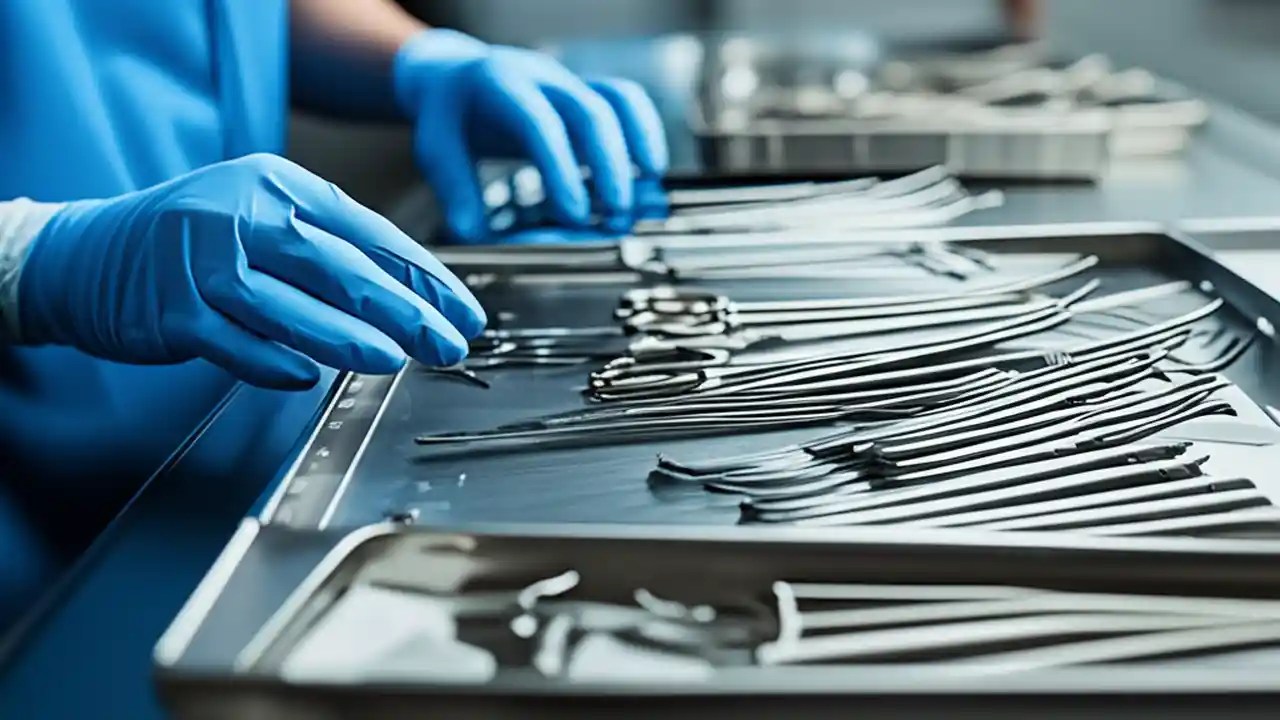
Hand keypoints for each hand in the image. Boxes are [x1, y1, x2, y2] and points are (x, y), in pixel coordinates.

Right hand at [18, 154, 485, 388]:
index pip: (370, 232)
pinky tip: (308, 376)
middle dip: (404, 309)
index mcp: (280, 185)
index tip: (464, 311)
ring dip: (348, 336)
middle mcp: (243, 213)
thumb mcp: (264, 217)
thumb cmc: (193, 241)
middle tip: (448, 342)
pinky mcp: (171, 309)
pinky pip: (232, 340)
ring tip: (395, 359)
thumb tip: (409, 296)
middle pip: (338, 265)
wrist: (84, 254)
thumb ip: (329, 249)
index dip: (424, 276)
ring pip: (289, 302)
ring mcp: (203, 261)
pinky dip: (271, 359)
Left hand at [393, 29, 668, 242]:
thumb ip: (456, 193)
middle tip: (616, 219)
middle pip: (590, 111)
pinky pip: (627, 101)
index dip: (562, 170)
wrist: (456, 75)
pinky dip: (645, 134)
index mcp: (498, 86)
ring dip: (639, 148)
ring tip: (644, 200)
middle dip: (610, 168)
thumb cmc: (447, 117)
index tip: (576, 217)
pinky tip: (649, 174)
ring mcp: (568, 83)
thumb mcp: (435, 151)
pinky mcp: (586, 93)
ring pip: (617, 100)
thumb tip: (479, 234)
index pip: (539, 124)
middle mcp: (541, 79)